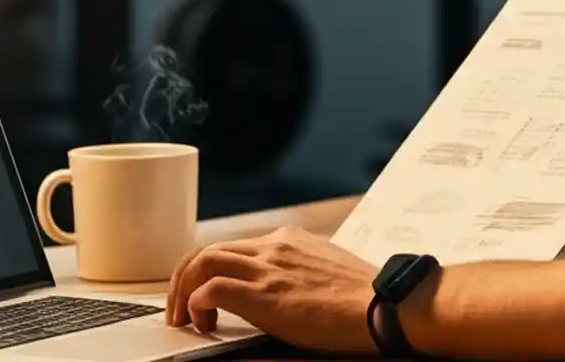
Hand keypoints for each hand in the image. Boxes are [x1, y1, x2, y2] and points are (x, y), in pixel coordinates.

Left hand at [166, 226, 378, 355]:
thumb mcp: (327, 273)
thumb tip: (285, 293)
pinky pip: (209, 290)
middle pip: (208, 249)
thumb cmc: (366, 299)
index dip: (211, 270)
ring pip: (201, 262)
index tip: (204, 292)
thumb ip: (300, 273)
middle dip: (184, 277)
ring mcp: (267, 267)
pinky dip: (196, 306)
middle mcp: (273, 246)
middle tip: (178, 307)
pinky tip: (204, 325)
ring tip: (182, 318)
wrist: (386, 306)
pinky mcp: (263, 293)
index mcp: (289, 240)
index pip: (235, 247)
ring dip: (182, 291)